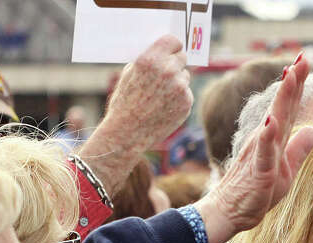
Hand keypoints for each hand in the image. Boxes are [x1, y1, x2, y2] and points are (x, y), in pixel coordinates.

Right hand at [77, 36, 191, 193]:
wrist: (128, 132)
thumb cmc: (125, 101)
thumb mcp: (130, 73)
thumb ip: (149, 61)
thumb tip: (164, 52)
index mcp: (150, 59)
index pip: (173, 40)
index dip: (173, 46)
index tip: (173, 49)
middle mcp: (167, 71)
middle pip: (182, 57)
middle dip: (175, 63)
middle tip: (166, 71)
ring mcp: (180, 87)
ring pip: (185, 76)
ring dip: (177, 81)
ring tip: (160, 94)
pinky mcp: (187, 102)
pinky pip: (186, 93)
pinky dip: (179, 97)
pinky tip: (165, 105)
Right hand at [195, 54, 312, 242]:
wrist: (231, 212)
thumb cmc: (256, 192)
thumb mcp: (286, 170)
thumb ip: (298, 149)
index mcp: (274, 138)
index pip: (288, 107)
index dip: (297, 85)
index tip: (305, 61)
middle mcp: (266, 139)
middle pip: (282, 106)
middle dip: (293, 81)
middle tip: (301, 57)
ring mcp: (261, 152)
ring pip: (274, 120)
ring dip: (282, 98)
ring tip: (291, 76)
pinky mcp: (258, 170)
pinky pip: (264, 151)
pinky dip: (268, 136)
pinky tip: (272, 121)